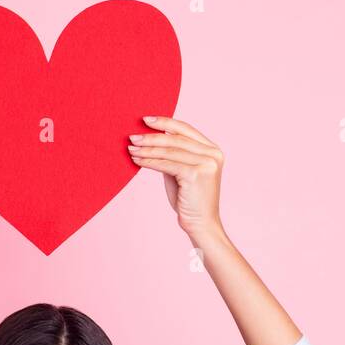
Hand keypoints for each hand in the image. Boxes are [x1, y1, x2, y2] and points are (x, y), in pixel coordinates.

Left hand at [127, 116, 223, 239]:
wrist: (201, 225)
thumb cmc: (189, 200)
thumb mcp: (181, 172)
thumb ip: (173, 155)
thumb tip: (152, 138)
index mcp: (212, 150)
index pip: (186, 129)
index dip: (165, 122)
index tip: (146, 120)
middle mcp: (213, 154)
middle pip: (176, 139)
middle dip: (151, 137)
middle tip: (132, 136)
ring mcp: (206, 163)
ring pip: (169, 151)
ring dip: (147, 149)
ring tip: (131, 149)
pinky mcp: (196, 174)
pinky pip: (166, 164)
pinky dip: (149, 161)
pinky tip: (137, 160)